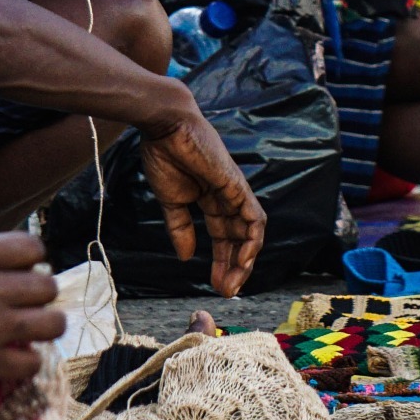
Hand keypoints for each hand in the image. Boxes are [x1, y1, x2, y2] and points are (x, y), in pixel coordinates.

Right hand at [0, 233, 64, 395]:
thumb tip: (1, 275)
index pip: (32, 248)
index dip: (31, 263)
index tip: (20, 276)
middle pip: (48, 286)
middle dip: (38, 298)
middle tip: (21, 310)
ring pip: (52, 324)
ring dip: (42, 330)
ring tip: (25, 336)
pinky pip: (31, 364)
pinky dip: (23, 365)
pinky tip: (7, 362)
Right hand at [136, 112, 266, 296]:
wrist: (165, 127)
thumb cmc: (164, 156)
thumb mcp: (171, 200)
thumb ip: (180, 228)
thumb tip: (186, 256)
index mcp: (210, 200)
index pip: (222, 237)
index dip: (221, 262)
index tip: (215, 286)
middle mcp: (227, 198)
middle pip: (238, 239)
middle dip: (233, 267)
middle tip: (226, 292)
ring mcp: (235, 192)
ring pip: (250, 232)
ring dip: (244, 260)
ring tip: (233, 283)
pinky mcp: (237, 186)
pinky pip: (254, 217)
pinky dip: (252, 240)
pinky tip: (244, 259)